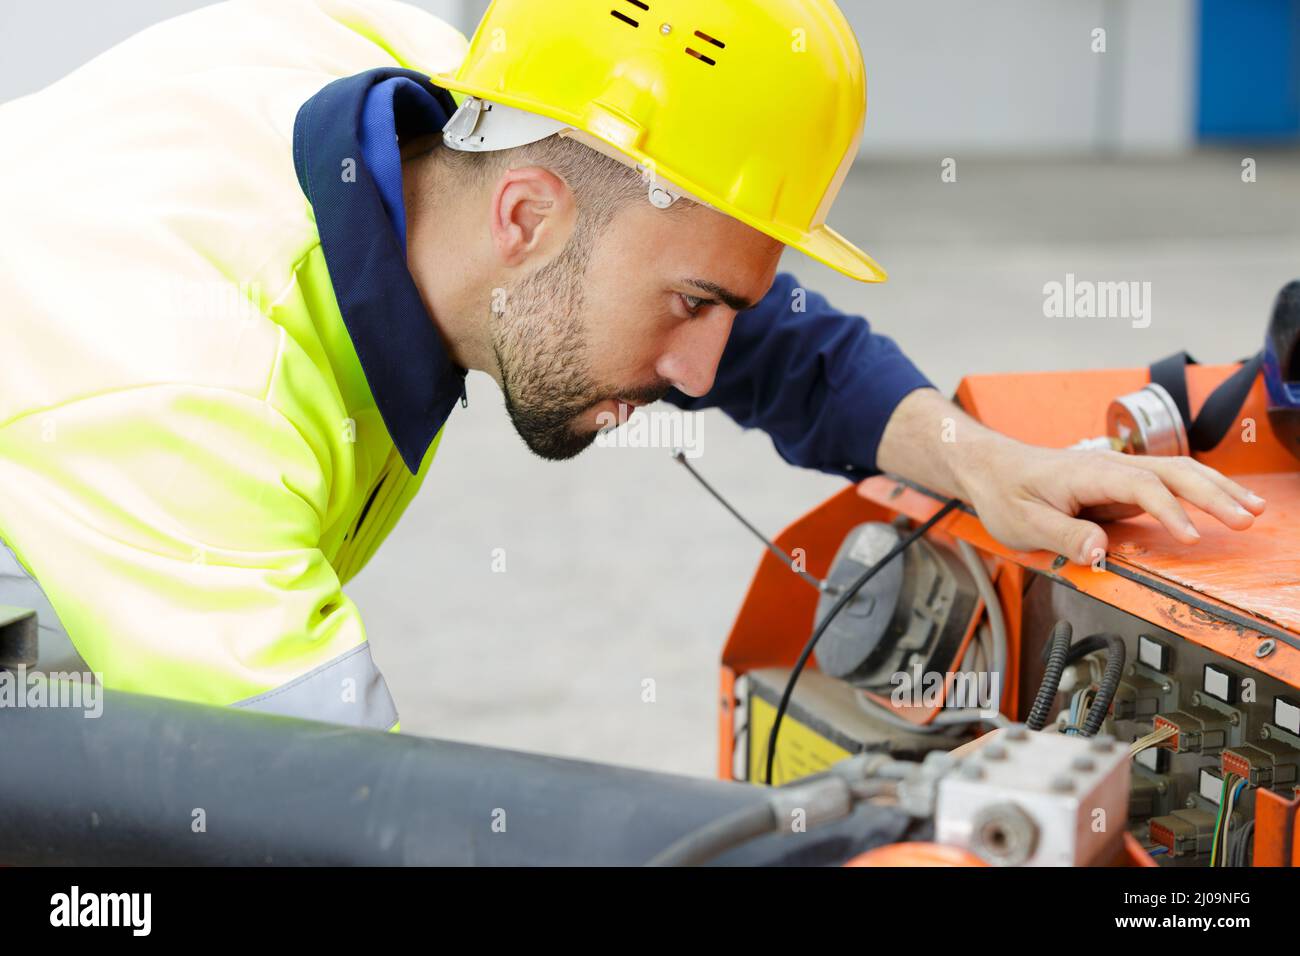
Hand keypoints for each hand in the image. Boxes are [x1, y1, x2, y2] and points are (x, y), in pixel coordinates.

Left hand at [950, 438, 1265, 564]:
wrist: (989, 467)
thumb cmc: (1004, 491)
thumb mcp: (1023, 521)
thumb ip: (1063, 535)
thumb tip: (1100, 552)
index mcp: (1089, 473)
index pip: (1142, 487)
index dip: (1170, 510)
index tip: (1191, 536)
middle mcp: (1110, 467)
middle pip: (1173, 472)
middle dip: (1214, 494)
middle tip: (1246, 518)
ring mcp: (1117, 474)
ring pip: (1177, 473)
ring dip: (1216, 489)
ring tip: (1252, 509)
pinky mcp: (1119, 485)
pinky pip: (1167, 485)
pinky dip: (1200, 492)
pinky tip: (1222, 503)